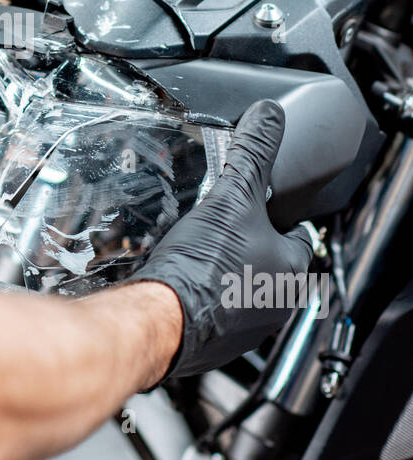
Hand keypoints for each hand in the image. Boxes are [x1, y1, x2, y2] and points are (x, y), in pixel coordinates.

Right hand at [129, 100, 313, 380]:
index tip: (256, 203)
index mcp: (293, 270)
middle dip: (246, 241)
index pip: (298, 232)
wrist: (161, 319)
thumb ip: (253, 153)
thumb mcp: (232, 195)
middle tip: (219, 224)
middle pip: (268, 259)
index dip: (276, 212)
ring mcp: (247, 328)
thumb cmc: (203, 265)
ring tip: (197, 249)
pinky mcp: (216, 343)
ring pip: (243, 286)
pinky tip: (183, 278)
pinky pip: (216, 311)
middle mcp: (278, 304)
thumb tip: (269, 116)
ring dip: (225, 269)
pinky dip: (203, 294)